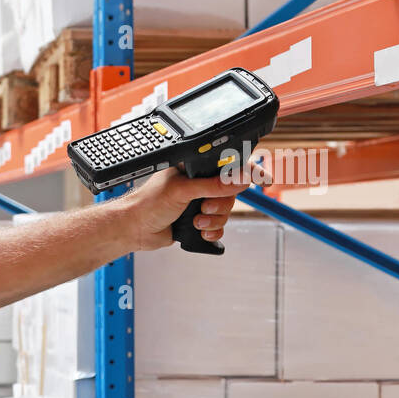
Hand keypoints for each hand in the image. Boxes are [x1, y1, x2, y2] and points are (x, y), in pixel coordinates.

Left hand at [112, 165, 252, 251]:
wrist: (134, 230)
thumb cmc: (148, 204)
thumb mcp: (182, 191)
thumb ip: (212, 185)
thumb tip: (240, 180)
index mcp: (194, 168)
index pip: (227, 165)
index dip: (247, 172)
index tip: (264, 180)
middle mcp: (199, 184)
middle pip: (231, 192)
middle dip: (221, 204)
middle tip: (204, 206)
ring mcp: (198, 203)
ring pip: (225, 211)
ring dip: (214, 219)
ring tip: (196, 221)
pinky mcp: (197, 220)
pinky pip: (218, 226)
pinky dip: (212, 231)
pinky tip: (200, 232)